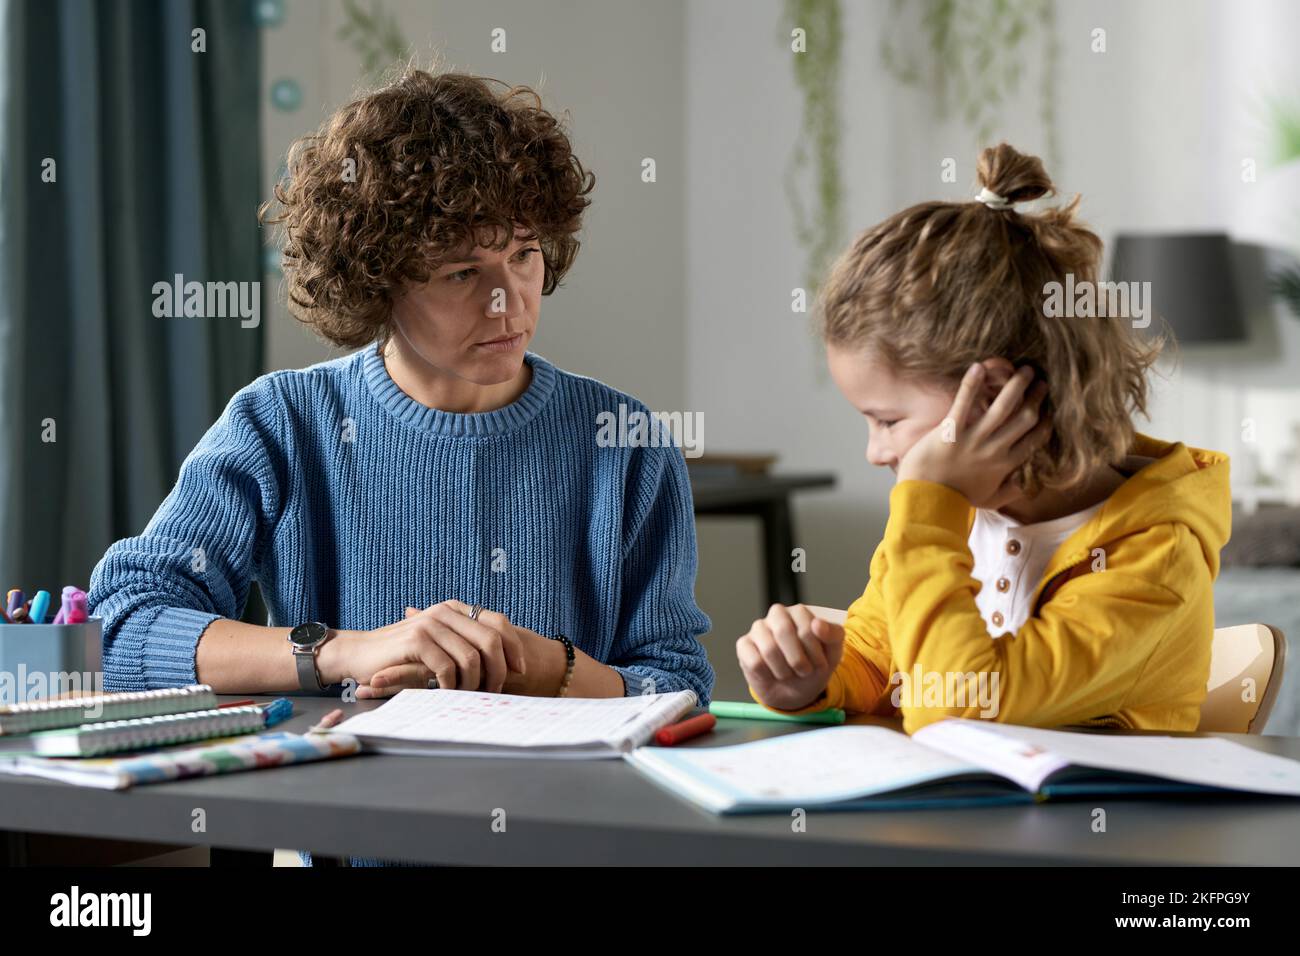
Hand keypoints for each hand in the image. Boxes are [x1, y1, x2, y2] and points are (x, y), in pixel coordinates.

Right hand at [317, 600, 526, 697]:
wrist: (360, 654)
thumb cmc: (403, 655)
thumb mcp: (438, 645)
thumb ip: (465, 645)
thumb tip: (505, 664)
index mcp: (455, 609)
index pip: (499, 623)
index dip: (514, 647)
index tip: (520, 671)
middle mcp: (445, 611)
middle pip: (491, 640)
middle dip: (499, 670)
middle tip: (495, 691)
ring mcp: (431, 623)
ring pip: (472, 657)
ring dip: (475, 683)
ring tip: (469, 696)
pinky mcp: (416, 640)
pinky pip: (447, 667)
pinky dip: (452, 685)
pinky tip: (448, 693)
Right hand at [737, 604, 844, 711]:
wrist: (796, 691)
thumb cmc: (813, 666)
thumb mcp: (833, 653)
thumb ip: (833, 635)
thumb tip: (817, 623)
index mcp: (799, 612)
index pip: (806, 626)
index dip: (815, 651)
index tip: (820, 664)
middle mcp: (777, 615)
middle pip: (783, 632)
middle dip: (798, 660)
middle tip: (804, 671)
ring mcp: (758, 629)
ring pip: (769, 649)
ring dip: (784, 670)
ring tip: (789, 673)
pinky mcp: (744, 645)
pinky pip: (754, 662)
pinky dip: (768, 675)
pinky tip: (772, 674)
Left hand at [895, 362, 1050, 508]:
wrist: (926, 500)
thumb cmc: (956, 500)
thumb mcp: (989, 500)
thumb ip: (1011, 491)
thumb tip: (1027, 483)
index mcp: (1006, 465)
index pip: (1035, 438)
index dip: (1045, 419)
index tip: (1049, 407)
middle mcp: (994, 450)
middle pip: (1025, 417)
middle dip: (1036, 396)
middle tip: (1040, 380)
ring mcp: (973, 439)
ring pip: (1003, 406)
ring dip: (1016, 385)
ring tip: (1024, 369)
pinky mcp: (951, 431)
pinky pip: (964, 403)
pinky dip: (972, 384)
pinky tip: (979, 366)